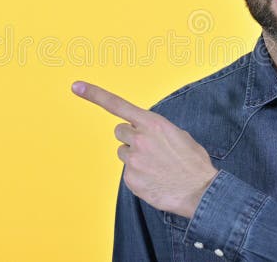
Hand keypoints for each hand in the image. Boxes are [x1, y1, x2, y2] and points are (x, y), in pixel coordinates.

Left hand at [72, 80, 217, 218]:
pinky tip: (154, 179)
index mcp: (152, 123)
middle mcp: (139, 139)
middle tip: (149, 148)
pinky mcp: (130, 179)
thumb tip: (145, 133)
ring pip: (123, 152)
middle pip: (119, 131)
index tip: (76, 86)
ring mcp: (133, 160)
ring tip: (156, 166)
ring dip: (135, 157)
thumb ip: (155, 129)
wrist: (200, 191)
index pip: (117, 105)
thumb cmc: (192, 163)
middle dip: (131, 137)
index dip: (94, 94)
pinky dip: (139, 175)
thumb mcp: (178, 135)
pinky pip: (128, 172)